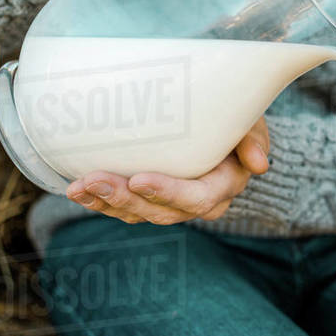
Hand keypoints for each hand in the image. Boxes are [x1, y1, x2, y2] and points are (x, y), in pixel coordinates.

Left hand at [65, 116, 269, 224]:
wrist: (224, 130)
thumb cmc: (236, 122)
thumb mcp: (251, 125)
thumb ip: (253, 139)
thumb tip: (260, 163)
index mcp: (223, 188)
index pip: (196, 198)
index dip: (168, 192)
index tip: (139, 179)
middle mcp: (195, 203)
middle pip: (160, 211)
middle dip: (125, 198)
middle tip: (94, 180)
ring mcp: (169, 204)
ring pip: (137, 213)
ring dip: (106, 202)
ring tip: (78, 187)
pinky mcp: (149, 200)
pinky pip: (123, 206)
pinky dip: (99, 200)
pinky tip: (75, 190)